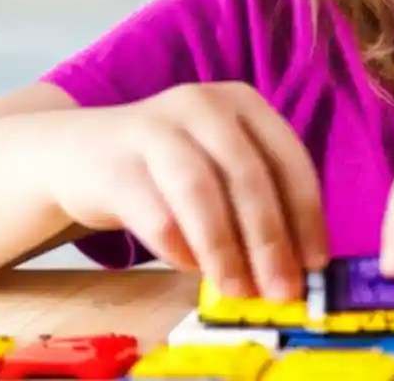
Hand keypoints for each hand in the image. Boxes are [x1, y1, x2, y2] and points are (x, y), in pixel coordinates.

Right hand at [42, 82, 326, 299]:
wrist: (77, 155)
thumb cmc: (167, 170)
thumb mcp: (219, 166)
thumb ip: (256, 202)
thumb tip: (296, 267)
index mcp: (243, 103)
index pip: (288, 159)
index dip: (306, 215)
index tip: (315, 264)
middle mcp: (202, 105)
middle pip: (247, 176)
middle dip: (270, 240)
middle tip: (281, 290)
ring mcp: (155, 128)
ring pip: (201, 190)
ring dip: (225, 249)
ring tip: (238, 290)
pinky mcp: (115, 162)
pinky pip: (154, 211)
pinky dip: (179, 247)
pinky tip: (190, 268)